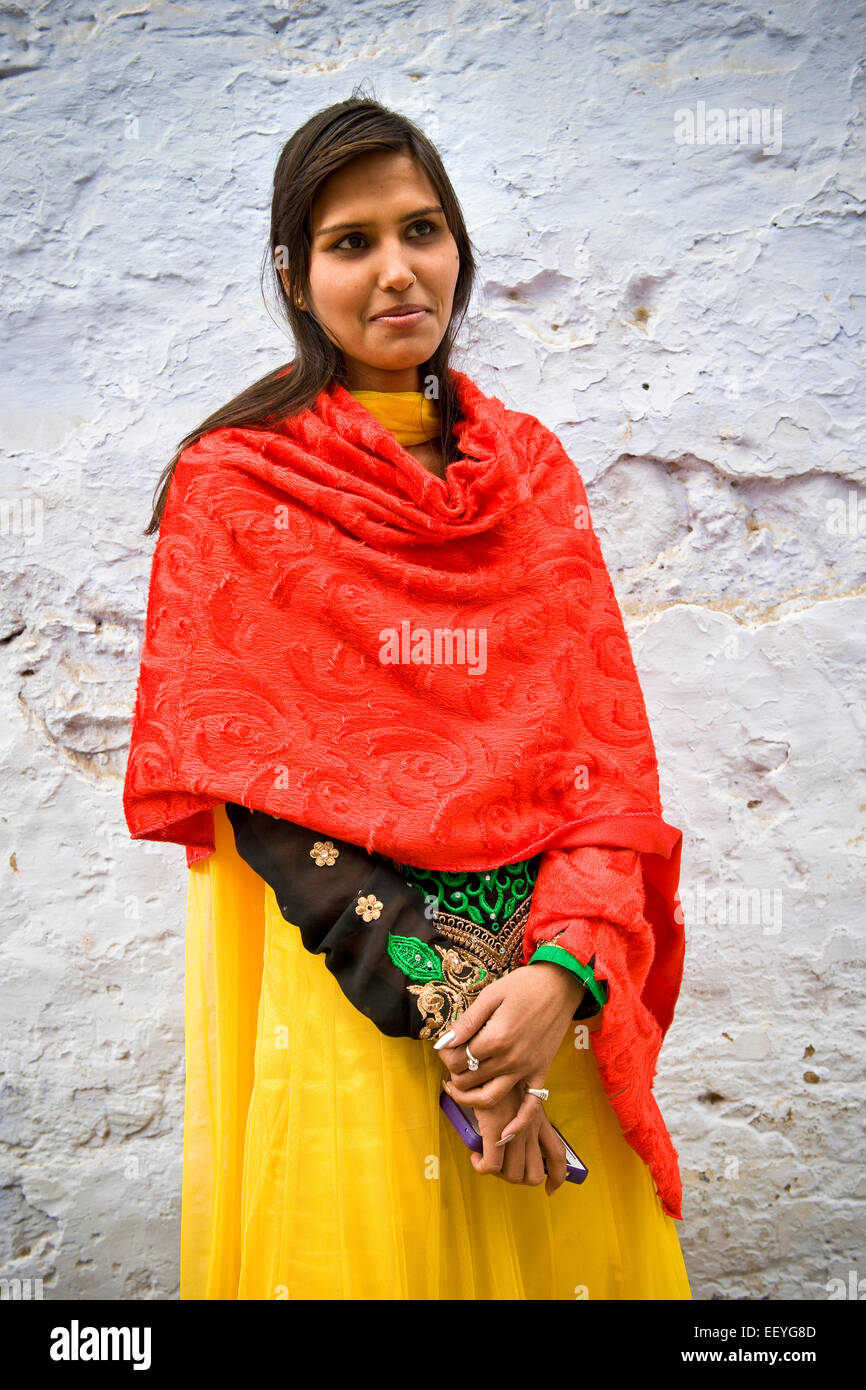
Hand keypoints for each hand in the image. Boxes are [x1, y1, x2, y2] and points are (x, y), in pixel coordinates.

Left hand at [435, 962, 585, 1109]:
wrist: (560, 985)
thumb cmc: (523, 986)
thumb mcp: (491, 995)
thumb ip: (467, 1021)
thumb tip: (445, 1042)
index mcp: (496, 1038)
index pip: (459, 1059)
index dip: (446, 1055)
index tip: (444, 1047)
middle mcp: (511, 1059)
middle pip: (470, 1079)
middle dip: (454, 1074)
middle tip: (449, 1063)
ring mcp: (527, 1069)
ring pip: (491, 1097)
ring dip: (470, 1098)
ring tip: (458, 1089)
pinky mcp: (541, 1072)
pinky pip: (531, 1105)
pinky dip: (518, 1124)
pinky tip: (504, 1133)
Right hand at [446, 1079, 569, 1195]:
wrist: (490, 1062)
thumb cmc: (501, 1073)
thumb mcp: (519, 1092)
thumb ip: (521, 1109)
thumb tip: (510, 1126)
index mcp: (539, 1120)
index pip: (557, 1156)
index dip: (558, 1178)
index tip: (551, 1189)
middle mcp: (531, 1130)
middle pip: (534, 1174)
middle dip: (518, 1178)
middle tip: (503, 1166)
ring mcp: (515, 1132)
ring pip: (514, 1174)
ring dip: (500, 1173)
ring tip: (488, 1159)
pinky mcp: (496, 1132)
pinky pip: (492, 1165)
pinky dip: (482, 1166)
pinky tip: (475, 1156)